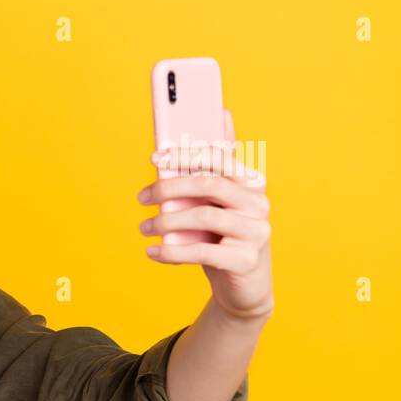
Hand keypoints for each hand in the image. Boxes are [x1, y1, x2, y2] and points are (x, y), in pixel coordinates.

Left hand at [137, 109, 273, 321]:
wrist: (242, 287)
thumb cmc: (223, 238)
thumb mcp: (217, 204)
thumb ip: (214, 167)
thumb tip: (222, 113)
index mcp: (252, 183)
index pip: (219, 156)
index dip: (185, 154)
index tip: (154, 157)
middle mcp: (259, 203)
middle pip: (208, 184)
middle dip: (168, 188)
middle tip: (142, 197)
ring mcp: (256, 232)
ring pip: (203, 217)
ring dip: (165, 222)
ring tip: (144, 228)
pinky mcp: (246, 260)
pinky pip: (202, 252)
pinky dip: (171, 252)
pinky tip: (152, 252)